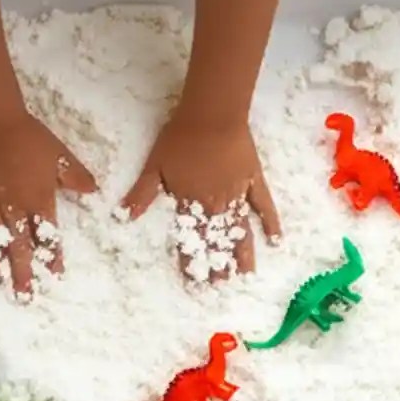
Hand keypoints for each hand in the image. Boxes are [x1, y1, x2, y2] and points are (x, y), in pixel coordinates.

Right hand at [0, 113, 96, 296]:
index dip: (50, 257)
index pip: (45, 236)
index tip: (52, 277)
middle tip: (23, 297)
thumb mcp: (60, 156)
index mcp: (37, 201)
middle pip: (17, 246)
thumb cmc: (30, 137)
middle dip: (21, 273)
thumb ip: (76, 178)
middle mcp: (12, 208)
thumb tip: (94, 192)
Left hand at [122, 115, 280, 282]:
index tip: (194, 283)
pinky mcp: (254, 180)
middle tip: (219, 287)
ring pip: (241, 231)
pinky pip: (265, 206)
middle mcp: (215, 205)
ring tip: (244, 276)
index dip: (192, 263)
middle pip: (217, 242)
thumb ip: (141, 194)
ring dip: (242, 254)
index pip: (191, 241)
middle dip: (217, 265)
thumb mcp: (154, 166)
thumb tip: (123, 217)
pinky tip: (276, 240)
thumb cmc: (180, 137)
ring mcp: (238, 194)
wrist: (211, 114)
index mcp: (190, 203)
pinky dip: (271, 223)